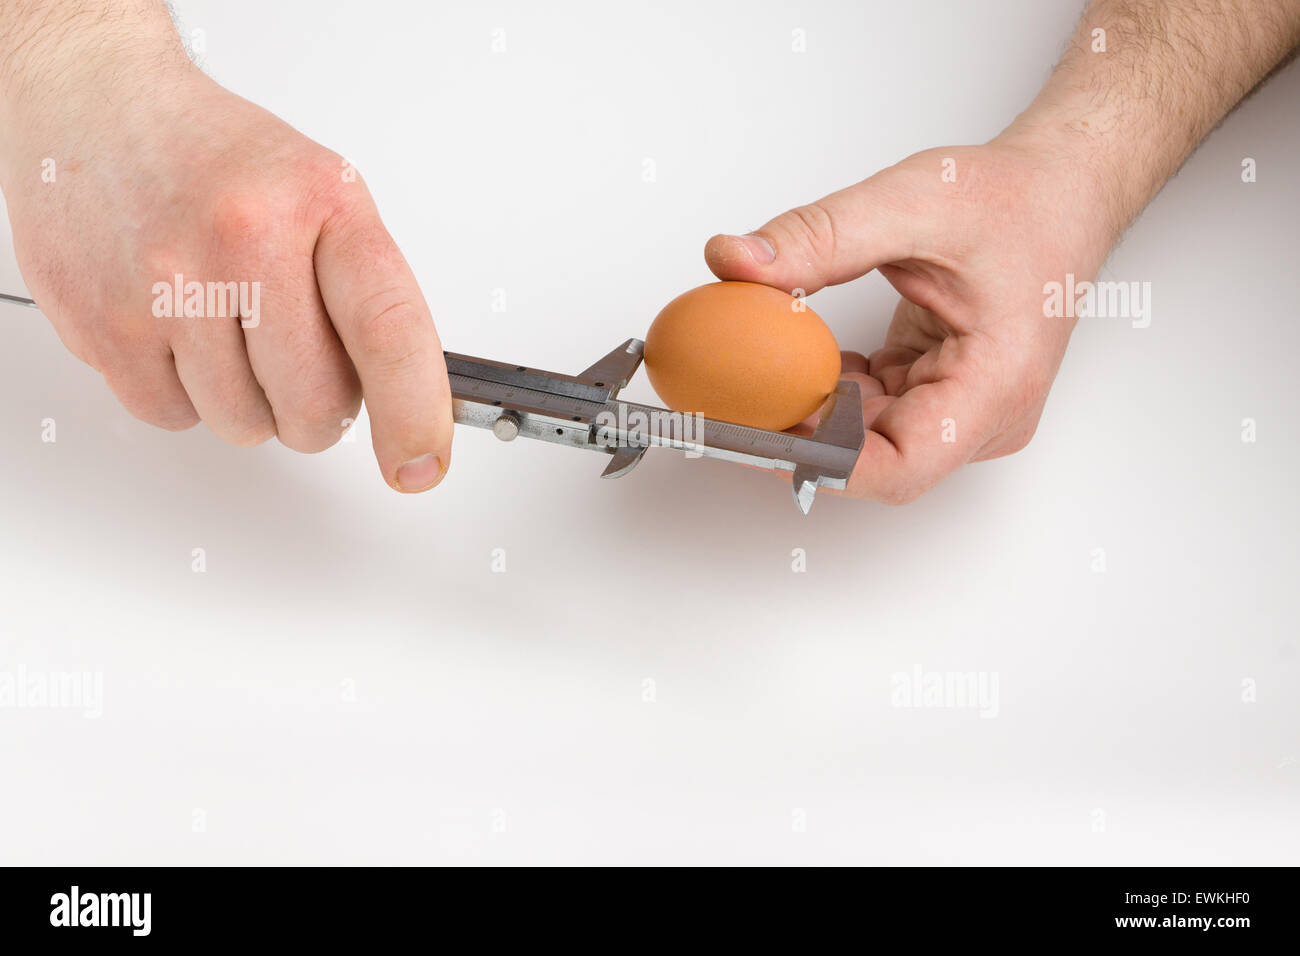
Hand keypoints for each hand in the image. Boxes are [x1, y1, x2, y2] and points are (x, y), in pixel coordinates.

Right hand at [2, 49, 450, 491]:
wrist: (97, 101)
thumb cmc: (220, 158)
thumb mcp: (324, 195)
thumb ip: (367, 295)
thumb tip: (408, 404)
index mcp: (322, 203)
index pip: (389, 330)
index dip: (414, 414)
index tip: (422, 465)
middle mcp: (243, 237)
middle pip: (313, 405)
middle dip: (315, 408)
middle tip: (295, 355)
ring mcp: (165, 282)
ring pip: (242, 423)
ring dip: (245, 398)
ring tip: (224, 323)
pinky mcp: (101, 319)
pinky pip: (171, 416)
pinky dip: (182, 393)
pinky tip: (176, 329)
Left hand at [704, 141, 1114, 503]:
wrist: (1059, 190)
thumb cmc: (1016, 199)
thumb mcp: (912, 202)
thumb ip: (821, 235)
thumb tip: (735, 262)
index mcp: (997, 386)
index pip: (900, 467)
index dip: (821, 462)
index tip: (756, 433)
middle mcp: (984, 415)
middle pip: (874, 457)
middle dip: (798, 431)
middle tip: (726, 400)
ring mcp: (960, 409)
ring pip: (864, 435)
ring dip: (808, 404)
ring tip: (750, 369)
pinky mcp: (936, 392)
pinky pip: (868, 408)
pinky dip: (826, 384)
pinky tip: (793, 352)